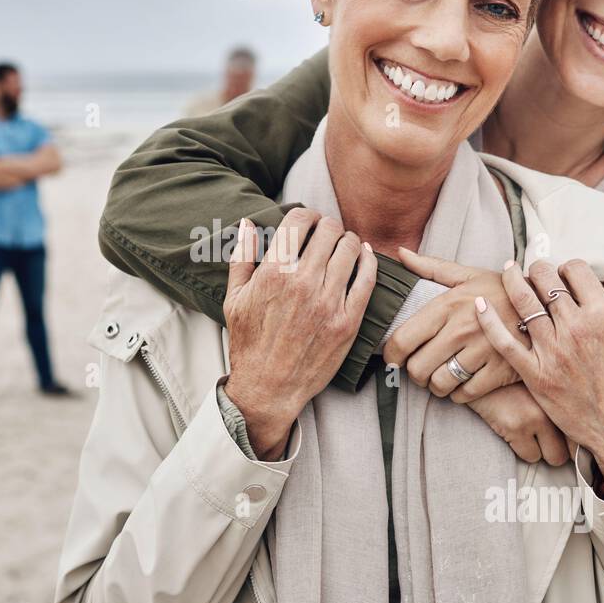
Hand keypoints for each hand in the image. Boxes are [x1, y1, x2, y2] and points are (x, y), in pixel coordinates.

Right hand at [223, 209, 376, 459]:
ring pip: (350, 249)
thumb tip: (249, 224)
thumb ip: (242, 257)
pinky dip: (369, 260)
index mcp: (273, 272)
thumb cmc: (249, 344)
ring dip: (348, 240)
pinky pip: (368, 278)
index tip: (307, 220)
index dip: (306, 214)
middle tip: (326, 233)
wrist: (268, 388)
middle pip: (328, 230)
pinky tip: (365, 256)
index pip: (299, 220)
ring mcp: (328, 302)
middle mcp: (303, 282)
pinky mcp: (348, 321)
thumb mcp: (234, 298)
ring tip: (343, 245)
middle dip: (327, 225)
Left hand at [382, 248, 522, 403]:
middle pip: (418, 367)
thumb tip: (400, 253)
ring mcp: (483, 350)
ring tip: (439, 378)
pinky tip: (461, 384)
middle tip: (420, 369)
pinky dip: (458, 394)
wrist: (547, 305)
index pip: (403, 339)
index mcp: (448, 304)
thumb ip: (431, 267)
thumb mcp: (468, 274)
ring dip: (435, 385)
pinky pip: (466, 393)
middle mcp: (462, 328)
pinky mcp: (501, 370)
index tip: (395, 358)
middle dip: (414, 373)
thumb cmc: (501, 291)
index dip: (392, 355)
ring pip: (440, 384)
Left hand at [474, 259, 603, 496]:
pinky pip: (504, 341)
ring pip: (523, 301)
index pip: (575, 270)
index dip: (568, 267)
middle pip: (545, 280)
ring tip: (507, 272)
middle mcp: (575, 327)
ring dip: (513, 281)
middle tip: (534, 271)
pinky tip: (479, 304)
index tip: (565, 275)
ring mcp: (552, 350)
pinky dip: (489, 320)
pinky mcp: (535, 374)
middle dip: (539, 269)